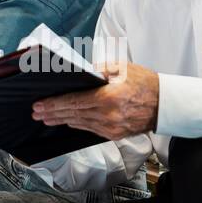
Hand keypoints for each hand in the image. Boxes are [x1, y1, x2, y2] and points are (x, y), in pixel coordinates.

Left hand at [32, 62, 158, 140]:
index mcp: (108, 97)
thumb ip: (98, 70)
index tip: (40, 104)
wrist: (164, 104)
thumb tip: (79, 73)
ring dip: (61, 120)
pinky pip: (90, 129)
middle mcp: (108, 115)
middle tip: (37, 112)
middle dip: (52, 113)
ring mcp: (111, 127)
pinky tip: (68, 122)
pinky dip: (77, 124)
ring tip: (47, 118)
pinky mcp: (114, 134)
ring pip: (79, 124)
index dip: (54, 104)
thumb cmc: (145, 83)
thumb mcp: (121, 68)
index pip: (74, 101)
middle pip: (73, 114)